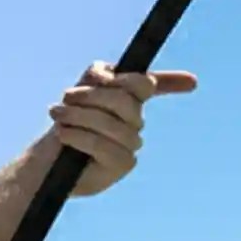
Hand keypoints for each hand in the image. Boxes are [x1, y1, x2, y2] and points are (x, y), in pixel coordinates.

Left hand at [47, 61, 197, 196]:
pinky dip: (80, 136)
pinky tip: (64, 134)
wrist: (47, 160)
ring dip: (80, 115)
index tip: (193, 82)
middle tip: (67, 97)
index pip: (152, 86)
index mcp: (127, 98)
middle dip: (93, 95)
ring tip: (57, 114)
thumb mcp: (79, 92)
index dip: (172, 81)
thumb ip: (98, 78)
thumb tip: (111, 75)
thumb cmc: (64, 123)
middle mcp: (134, 121)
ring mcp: (132, 144)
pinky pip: (104, 145)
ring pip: (114, 123)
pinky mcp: (123, 165)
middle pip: (126, 100)